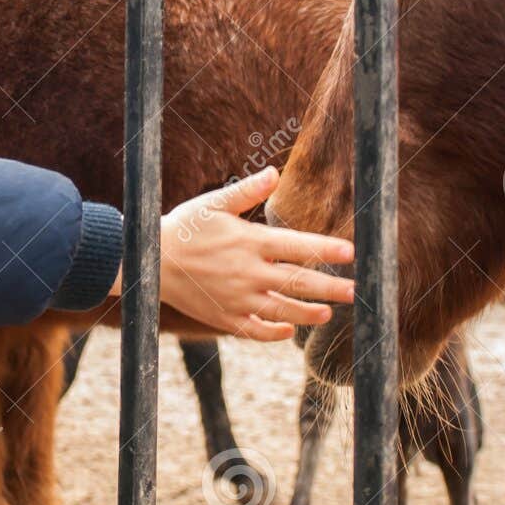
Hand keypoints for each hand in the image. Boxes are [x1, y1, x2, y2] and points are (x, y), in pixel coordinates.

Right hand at [153, 166, 354, 341]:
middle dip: (329, 288)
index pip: (297, 246)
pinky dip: (274, 332)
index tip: (350, 253)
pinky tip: (288, 329)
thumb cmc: (184, 227)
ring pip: (281, 310)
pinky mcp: (224, 318)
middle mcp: (247, 273)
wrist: (149, 261)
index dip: (325, 250)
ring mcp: (237, 299)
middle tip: (354, 291)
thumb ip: (246, 192)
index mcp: (249, 242)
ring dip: (308, 313)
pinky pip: (255, 331)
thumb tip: (274, 172)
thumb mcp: (213, 204)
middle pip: (297, 283)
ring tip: (328, 314)